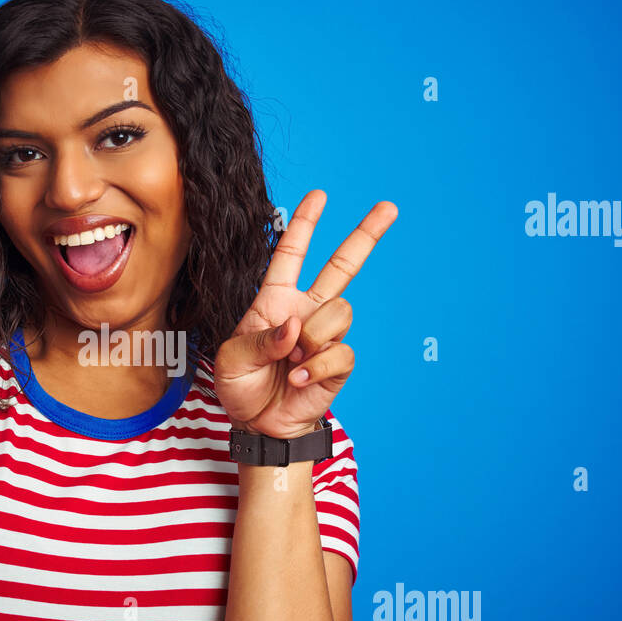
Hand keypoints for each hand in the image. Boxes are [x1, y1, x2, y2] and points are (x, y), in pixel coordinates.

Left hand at [214, 191, 396, 438]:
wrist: (259, 424)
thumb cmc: (241, 387)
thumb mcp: (233, 359)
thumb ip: (262, 339)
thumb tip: (296, 326)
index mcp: (275, 300)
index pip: (291, 255)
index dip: (304, 225)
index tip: (319, 196)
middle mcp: (305, 311)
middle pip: (342, 267)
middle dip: (365, 235)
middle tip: (389, 207)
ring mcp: (324, 335)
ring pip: (340, 312)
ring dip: (313, 338)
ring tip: (292, 362)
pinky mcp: (337, 363)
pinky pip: (340, 352)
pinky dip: (317, 367)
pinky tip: (300, 380)